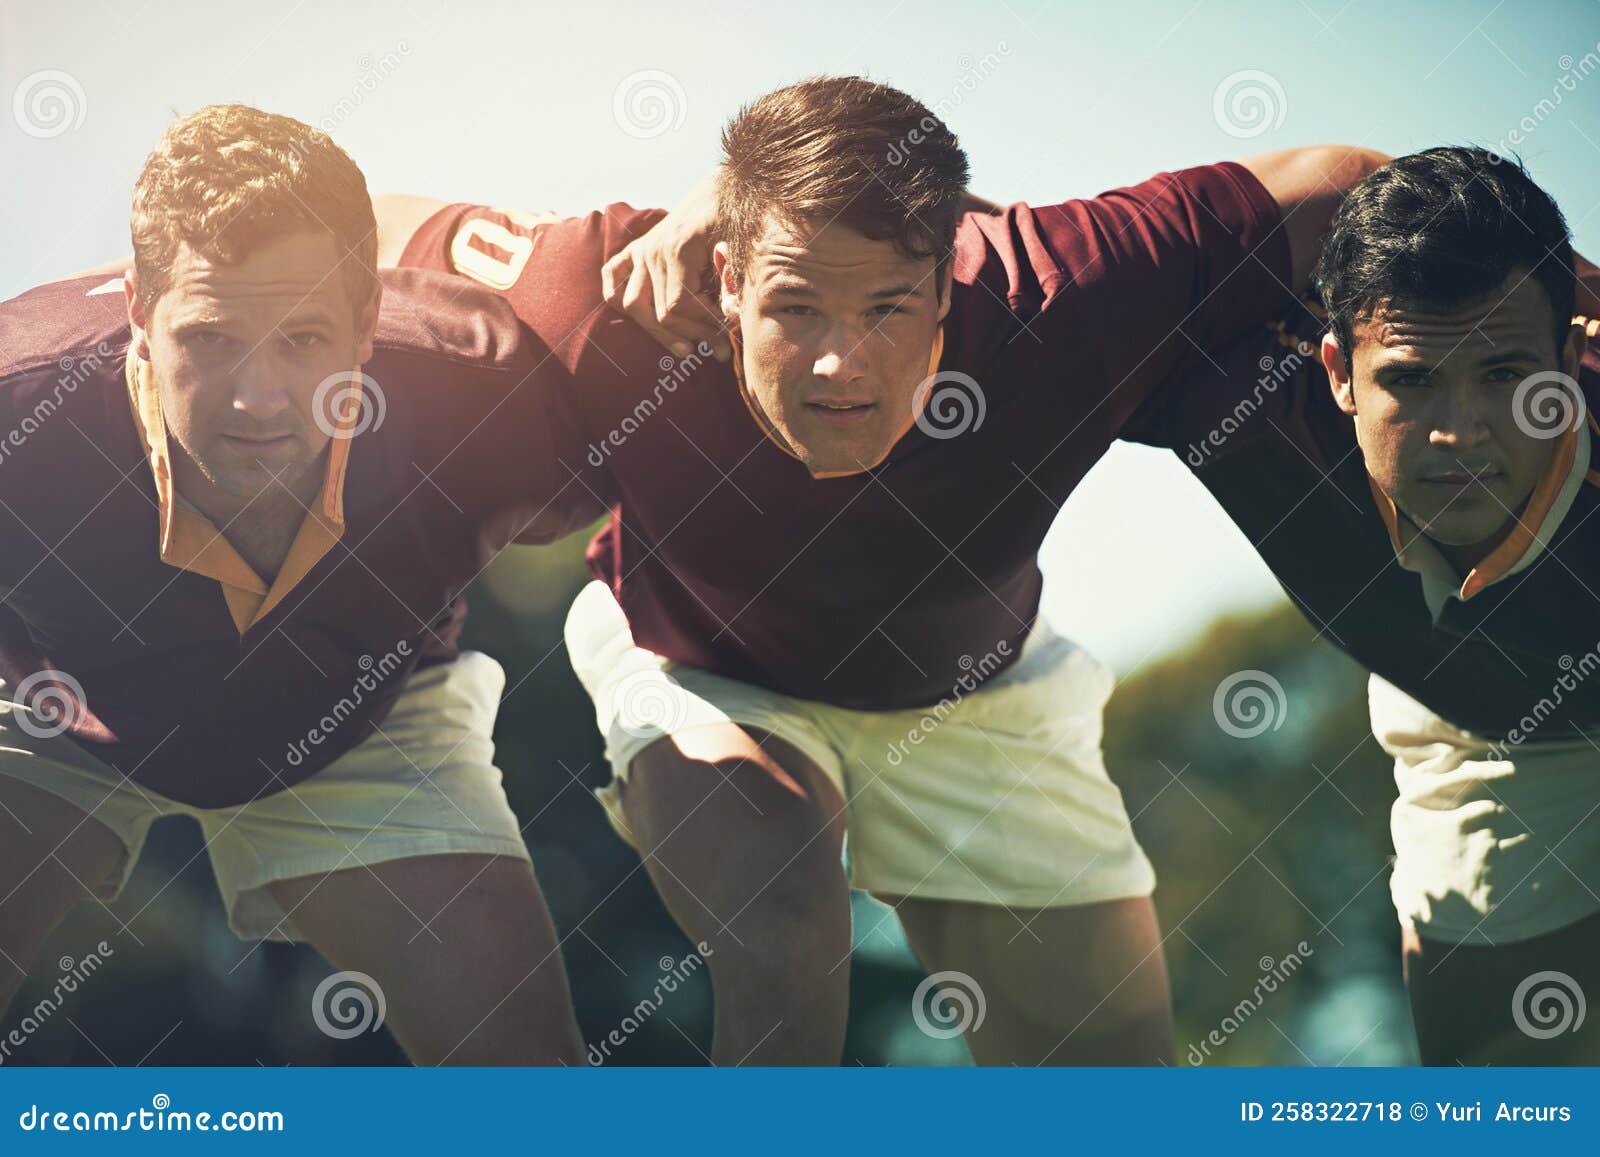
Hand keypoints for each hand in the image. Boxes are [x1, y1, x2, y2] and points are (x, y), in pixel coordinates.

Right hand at [601, 172, 729, 361]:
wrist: (726, 186)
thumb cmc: (739, 216)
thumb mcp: (744, 245)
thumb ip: (735, 281)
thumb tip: (729, 316)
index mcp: (679, 248)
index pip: (677, 307)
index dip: (702, 330)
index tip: (726, 342)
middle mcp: (653, 250)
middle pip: (658, 312)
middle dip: (691, 336)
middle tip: (719, 351)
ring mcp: (642, 249)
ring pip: (634, 305)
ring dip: (659, 332)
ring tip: (687, 347)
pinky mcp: (636, 248)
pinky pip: (613, 278)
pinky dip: (620, 298)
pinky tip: (647, 317)